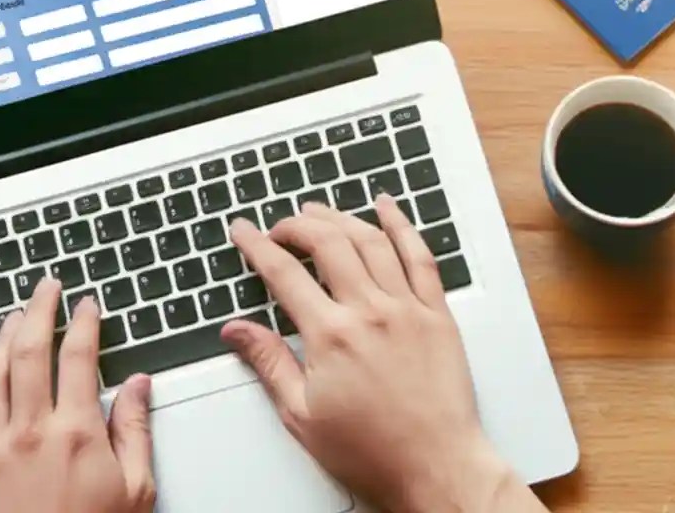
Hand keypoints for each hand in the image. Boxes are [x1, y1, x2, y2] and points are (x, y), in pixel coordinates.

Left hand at [0, 278, 155, 512]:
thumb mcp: (136, 492)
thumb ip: (134, 431)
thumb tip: (139, 386)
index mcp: (76, 434)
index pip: (79, 358)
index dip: (83, 323)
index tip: (87, 305)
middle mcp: (30, 433)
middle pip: (30, 352)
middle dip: (38, 310)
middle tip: (46, 287)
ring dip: (2, 337)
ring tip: (12, 316)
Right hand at [224, 197, 543, 512]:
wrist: (436, 467)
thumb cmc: (373, 451)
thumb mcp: (302, 414)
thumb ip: (269, 362)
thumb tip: (237, 330)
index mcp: (331, 336)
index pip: (283, 273)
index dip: (257, 246)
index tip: (244, 232)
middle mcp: (370, 312)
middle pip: (327, 244)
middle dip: (296, 226)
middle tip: (280, 227)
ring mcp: (408, 308)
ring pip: (370, 240)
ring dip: (339, 218)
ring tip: (318, 211)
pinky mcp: (437, 314)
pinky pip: (420, 255)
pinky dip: (401, 225)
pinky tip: (387, 208)